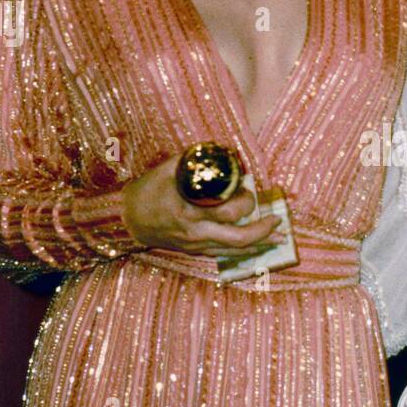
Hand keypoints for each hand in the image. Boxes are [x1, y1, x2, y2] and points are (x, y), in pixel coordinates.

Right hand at [121, 153, 281, 256]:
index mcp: (189, 211)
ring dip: (260, 244)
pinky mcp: (195, 252)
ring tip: (280, 238)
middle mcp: (195, 233)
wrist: (126, 220)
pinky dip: (245, 251)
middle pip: (237, 238)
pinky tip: (260, 247)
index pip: (227, 210)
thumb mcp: (167, 170)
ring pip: (235, 251)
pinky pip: (226, 255)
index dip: (244, 200)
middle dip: (261, 229)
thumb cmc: (147, 192)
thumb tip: (222, 152)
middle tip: (276, 218)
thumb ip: (193, 162)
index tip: (249, 187)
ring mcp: (196, 246)